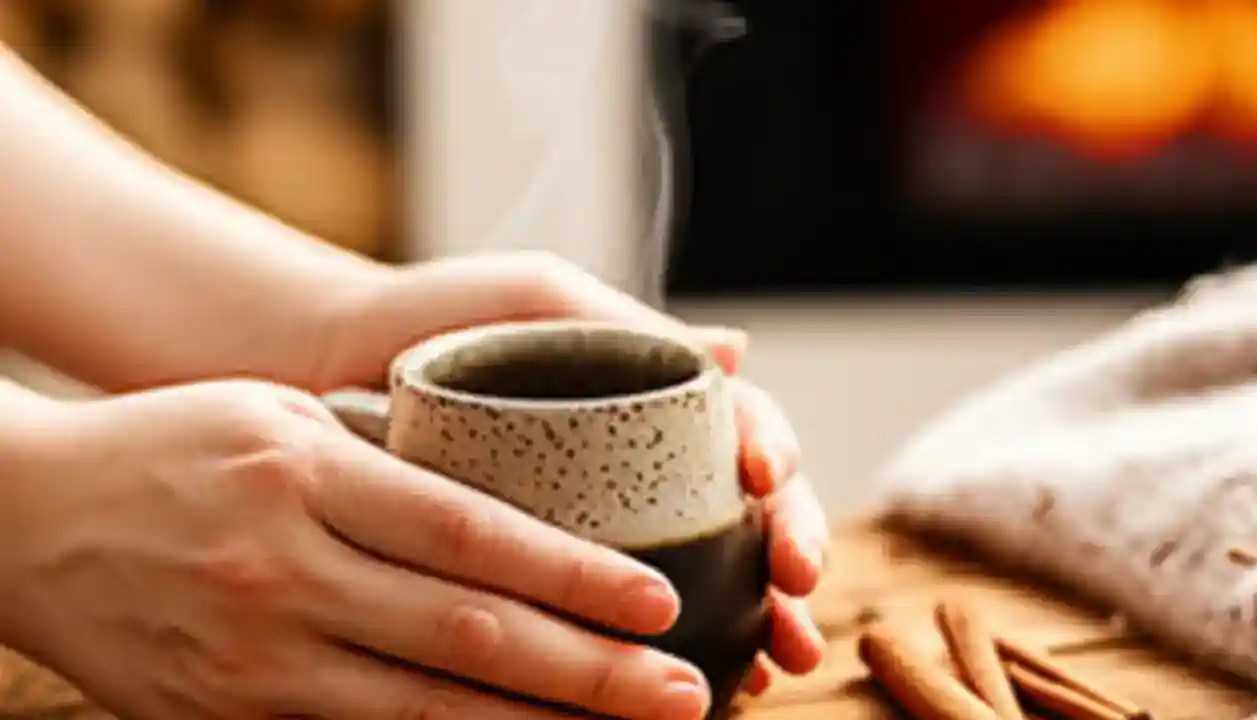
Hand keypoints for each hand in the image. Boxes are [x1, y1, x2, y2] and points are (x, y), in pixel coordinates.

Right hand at [0, 380, 712, 719]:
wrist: (24, 514)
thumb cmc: (169, 444)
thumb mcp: (278, 416)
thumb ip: (386, 458)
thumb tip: (509, 497)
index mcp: (303, 474)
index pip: (469, 532)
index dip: (574, 573)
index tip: (658, 598)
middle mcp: (281, 568)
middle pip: (464, 632)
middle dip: (587, 671)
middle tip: (685, 691)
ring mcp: (249, 654)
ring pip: (419, 708)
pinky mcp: (220, 715)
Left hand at [316, 251, 828, 692]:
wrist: (327, 364)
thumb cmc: (435, 317)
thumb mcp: (533, 305)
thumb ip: (626, 323)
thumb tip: (741, 351)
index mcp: (648, 390)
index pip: (742, 423)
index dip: (775, 452)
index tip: (772, 486)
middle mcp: (642, 455)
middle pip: (744, 507)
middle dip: (787, 556)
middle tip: (800, 609)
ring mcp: (608, 508)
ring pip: (707, 566)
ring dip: (757, 617)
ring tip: (779, 665)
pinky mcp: (550, 561)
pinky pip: (621, 609)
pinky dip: (675, 645)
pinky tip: (717, 681)